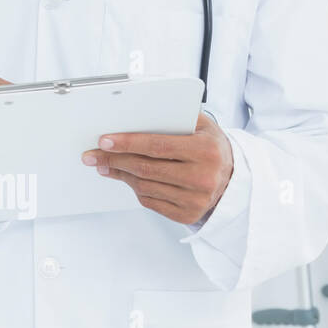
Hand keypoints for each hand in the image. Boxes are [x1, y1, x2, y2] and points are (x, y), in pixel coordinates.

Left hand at [81, 111, 233, 224]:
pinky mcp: (187, 215)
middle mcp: (203, 177)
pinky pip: (150, 201)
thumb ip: (174, 117)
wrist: (235, 180)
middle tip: (92, 155)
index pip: (157, 146)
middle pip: (146, 168)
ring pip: (144, 186)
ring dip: (119, 174)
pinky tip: (124, 177)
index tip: (104, 140)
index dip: (127, 143)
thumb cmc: (211, 147)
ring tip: (104, 165)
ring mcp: (196, 200)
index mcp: (206, 151)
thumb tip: (134, 112)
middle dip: (113, 160)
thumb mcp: (202, 126)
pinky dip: (134, 188)